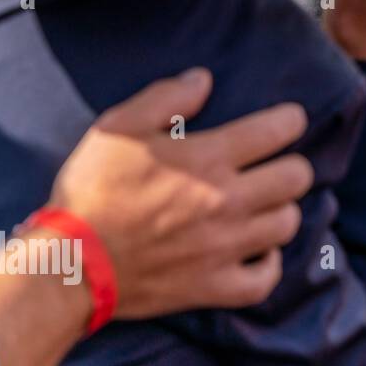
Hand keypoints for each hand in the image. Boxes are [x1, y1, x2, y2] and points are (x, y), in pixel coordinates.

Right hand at [52, 69, 312, 317]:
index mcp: (207, 159)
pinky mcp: (213, 285)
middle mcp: (226, 201)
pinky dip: (269, 266)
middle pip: (296, 178)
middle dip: (292, 166)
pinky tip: (259, 253)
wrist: (69, 263)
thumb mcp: (117, 128)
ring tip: (265, 206)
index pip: (277, 130)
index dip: (291, 120)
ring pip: (288, 224)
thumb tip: (203, 79)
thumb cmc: (91, 189)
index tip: (289, 120)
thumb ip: (164, 97)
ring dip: (281, 211)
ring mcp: (224, 247)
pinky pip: (265, 280)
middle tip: (275, 166)